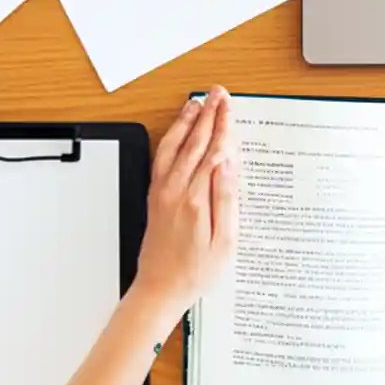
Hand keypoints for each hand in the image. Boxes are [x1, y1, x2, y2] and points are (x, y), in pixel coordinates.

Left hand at [130, 86, 237, 323]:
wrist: (159, 289)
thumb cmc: (194, 272)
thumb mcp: (223, 242)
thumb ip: (226, 200)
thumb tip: (228, 166)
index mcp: (196, 200)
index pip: (213, 153)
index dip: (223, 127)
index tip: (229, 107)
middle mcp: (175, 191)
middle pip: (194, 143)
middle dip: (208, 116)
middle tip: (218, 95)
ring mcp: (162, 192)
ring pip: (174, 146)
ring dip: (186, 122)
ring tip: (197, 103)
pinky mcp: (155, 197)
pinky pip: (161, 158)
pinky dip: (170, 139)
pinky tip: (177, 131)